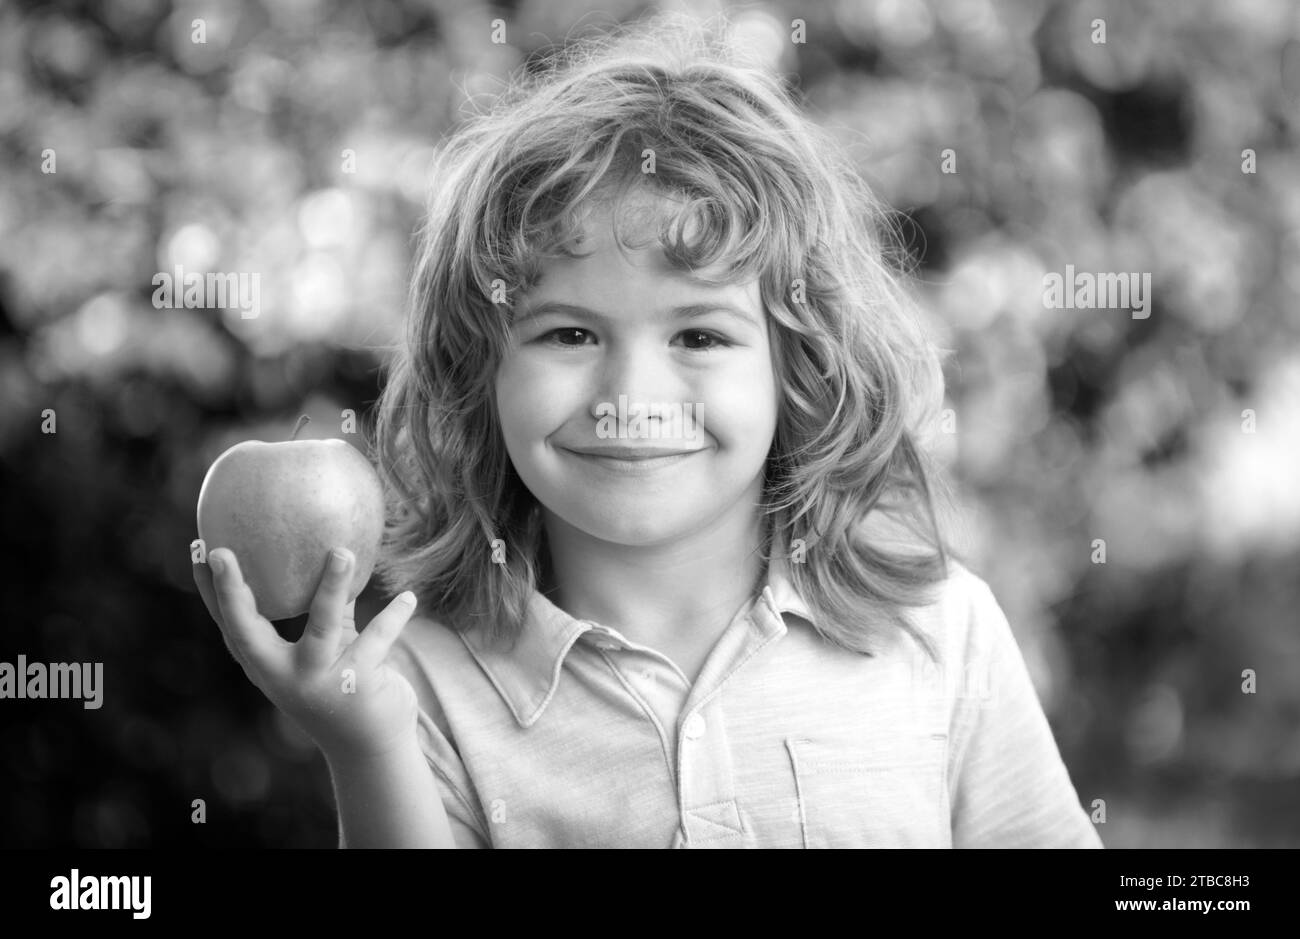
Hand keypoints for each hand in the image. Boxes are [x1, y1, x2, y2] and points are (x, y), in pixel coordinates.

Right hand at [192, 546, 420, 763]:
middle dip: (233, 594)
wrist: (369, 747)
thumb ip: (323, 610)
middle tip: (224, 554)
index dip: (212, 591)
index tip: (200, 550)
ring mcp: (316, 682)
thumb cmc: (343, 684)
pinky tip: (410, 597)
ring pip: (321, 628)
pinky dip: (394, 616)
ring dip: (332, 588)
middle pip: (248, 633)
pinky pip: (376, 640)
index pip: (230, 624)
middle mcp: (281, 676)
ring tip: (343, 552)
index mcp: (266, 664)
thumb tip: (330, 552)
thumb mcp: (325, 648)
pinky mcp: (355, 686)